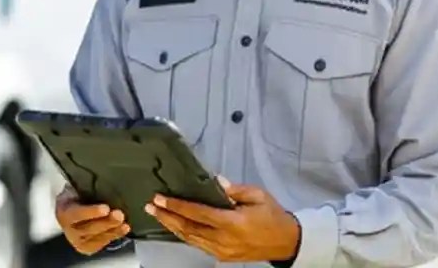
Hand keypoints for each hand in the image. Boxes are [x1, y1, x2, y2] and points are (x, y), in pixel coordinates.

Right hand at [55, 185, 129, 254]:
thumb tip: (99, 172)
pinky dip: (114, 236)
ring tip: (124, 224)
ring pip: (96, 237)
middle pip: (88, 228)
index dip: (91, 212)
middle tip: (119, 215)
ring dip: (112, 230)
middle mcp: (69, 228)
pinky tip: (123, 229)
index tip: (105, 208)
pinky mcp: (86, 247)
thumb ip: (83, 185)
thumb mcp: (75, 188)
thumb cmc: (76, 196)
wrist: (69, 211)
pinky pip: (101, 243)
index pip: (76, 213)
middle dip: (106, 222)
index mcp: (64, 211)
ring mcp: (77, 240)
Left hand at [145, 177, 300, 262]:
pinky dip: (184, 235)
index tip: (161, 198)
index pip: (198, 214)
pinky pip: (197, 245)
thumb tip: (215, 182)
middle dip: (167, 217)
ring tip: (157, 214)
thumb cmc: (273, 215)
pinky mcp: (222, 256)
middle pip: (188, 229)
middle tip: (150, 206)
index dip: (177, 206)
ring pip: (190, 239)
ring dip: (172, 226)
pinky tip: (175, 226)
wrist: (286, 242)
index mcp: (232, 223)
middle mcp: (223, 240)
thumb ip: (234, 190)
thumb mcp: (258, 196)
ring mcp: (221, 251)